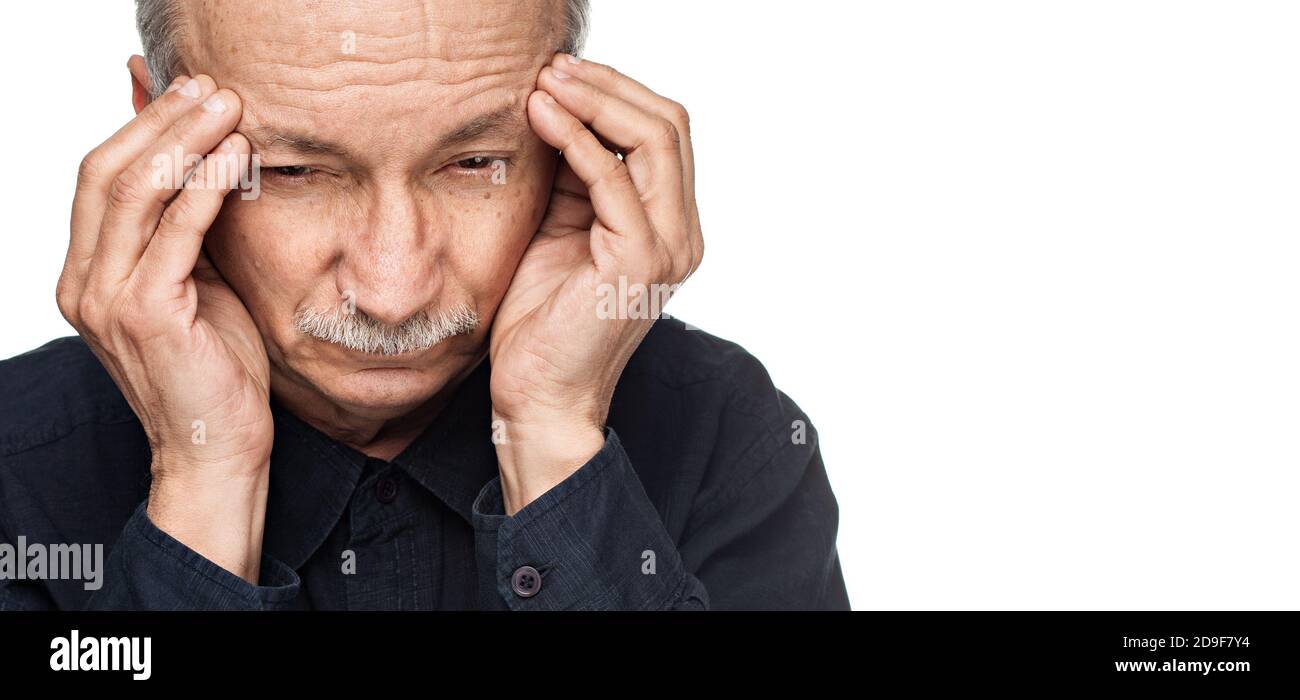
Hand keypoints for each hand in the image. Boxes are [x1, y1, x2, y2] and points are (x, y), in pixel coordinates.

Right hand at [56, 71, 269, 581]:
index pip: (99, 178)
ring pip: (134, 193)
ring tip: (230, 109)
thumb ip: (189, 224)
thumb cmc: (217, 369)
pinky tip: (235, 160)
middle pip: (107, 173)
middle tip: (214, 89)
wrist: (217, 449)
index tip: (191, 93)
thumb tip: (201, 156)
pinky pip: (174, 234)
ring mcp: (107, 299)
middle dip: (162, 121)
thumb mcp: (198, 282)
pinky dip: (204, 188)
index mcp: (87, 273)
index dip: (142, 126)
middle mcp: (84, 282)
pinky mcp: (147, 315)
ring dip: (185, 141)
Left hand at [488, 55, 703, 514]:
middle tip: (551, 69)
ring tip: (544, 84)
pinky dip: (578, 138)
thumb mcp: (559, 230)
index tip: (561, 75)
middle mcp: (682, 233)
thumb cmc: (541, 322)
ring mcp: (668, 247)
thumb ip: (574, 177)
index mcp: (669, 225)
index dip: (616, 93)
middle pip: (669, 124)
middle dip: (608, 85)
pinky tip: (542, 117)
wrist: (539, 397)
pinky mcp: (638, 261)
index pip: (664, 134)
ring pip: (655, 138)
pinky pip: (615, 178)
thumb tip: (559, 110)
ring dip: (596, 100)